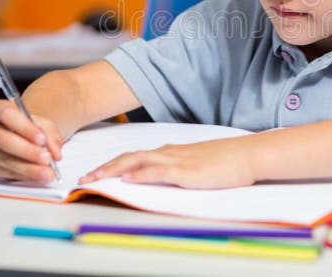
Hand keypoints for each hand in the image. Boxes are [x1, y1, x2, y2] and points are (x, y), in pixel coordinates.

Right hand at [0, 99, 62, 182]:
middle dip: (27, 150)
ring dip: (28, 168)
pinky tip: (37, 175)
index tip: (42, 139)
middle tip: (46, 158)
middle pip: (2, 139)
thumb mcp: (45, 125)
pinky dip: (24, 175)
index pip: (6, 114)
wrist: (27, 136)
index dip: (24, 128)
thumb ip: (51, 136)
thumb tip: (55, 154)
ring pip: (4, 159)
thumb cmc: (33, 127)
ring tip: (47, 172)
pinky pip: (5, 172)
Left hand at [78, 136, 256, 188]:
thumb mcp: (196, 163)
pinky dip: (139, 174)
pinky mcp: (185, 172)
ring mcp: (176, 161)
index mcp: (170, 152)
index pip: (134, 156)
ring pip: (136, 162)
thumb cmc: (226, 161)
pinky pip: (157, 172)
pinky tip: (127, 179)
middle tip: (84, 176)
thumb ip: (178, 168)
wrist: (247, 155)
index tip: (95, 171)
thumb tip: (162, 175)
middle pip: (128, 156)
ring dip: (112, 169)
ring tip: (94, 177)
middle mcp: (168, 153)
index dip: (112, 163)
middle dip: (103, 166)